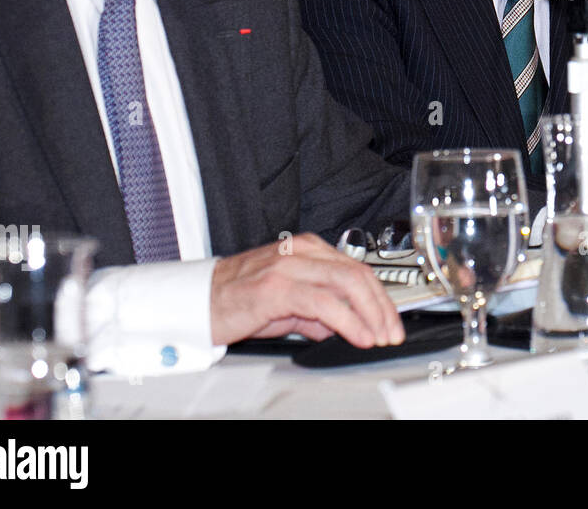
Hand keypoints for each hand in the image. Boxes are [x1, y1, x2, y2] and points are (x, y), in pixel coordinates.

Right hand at [210, 232, 404, 346]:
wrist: (197, 302)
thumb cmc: (237, 299)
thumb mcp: (287, 305)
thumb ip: (319, 313)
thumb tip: (346, 327)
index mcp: (308, 250)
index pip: (357, 269)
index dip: (380, 298)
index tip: (390, 322)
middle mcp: (302, 252)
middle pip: (359, 274)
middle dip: (382, 307)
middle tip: (390, 332)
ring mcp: (290, 267)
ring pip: (347, 284)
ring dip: (370, 314)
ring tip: (377, 337)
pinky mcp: (278, 287)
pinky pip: (324, 302)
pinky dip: (348, 321)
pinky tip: (356, 335)